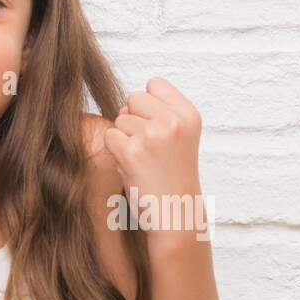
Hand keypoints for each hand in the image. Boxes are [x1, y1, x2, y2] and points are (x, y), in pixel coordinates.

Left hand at [103, 77, 202, 202]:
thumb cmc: (174, 178)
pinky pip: (109, 137)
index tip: (158, 128)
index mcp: (190, 115)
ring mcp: (152, 135)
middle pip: (134, 98)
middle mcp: (174, 121)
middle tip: (149, 148)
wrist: (176, 216)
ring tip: (144, 161)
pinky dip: (115, 152)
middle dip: (135, 119)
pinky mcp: (131, 152)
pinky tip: (132, 168)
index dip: (149, 104)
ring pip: (120, 119)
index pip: (155, 83)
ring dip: (125, 139)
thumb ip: (159, 114)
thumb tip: (124, 107)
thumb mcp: (182, 139)